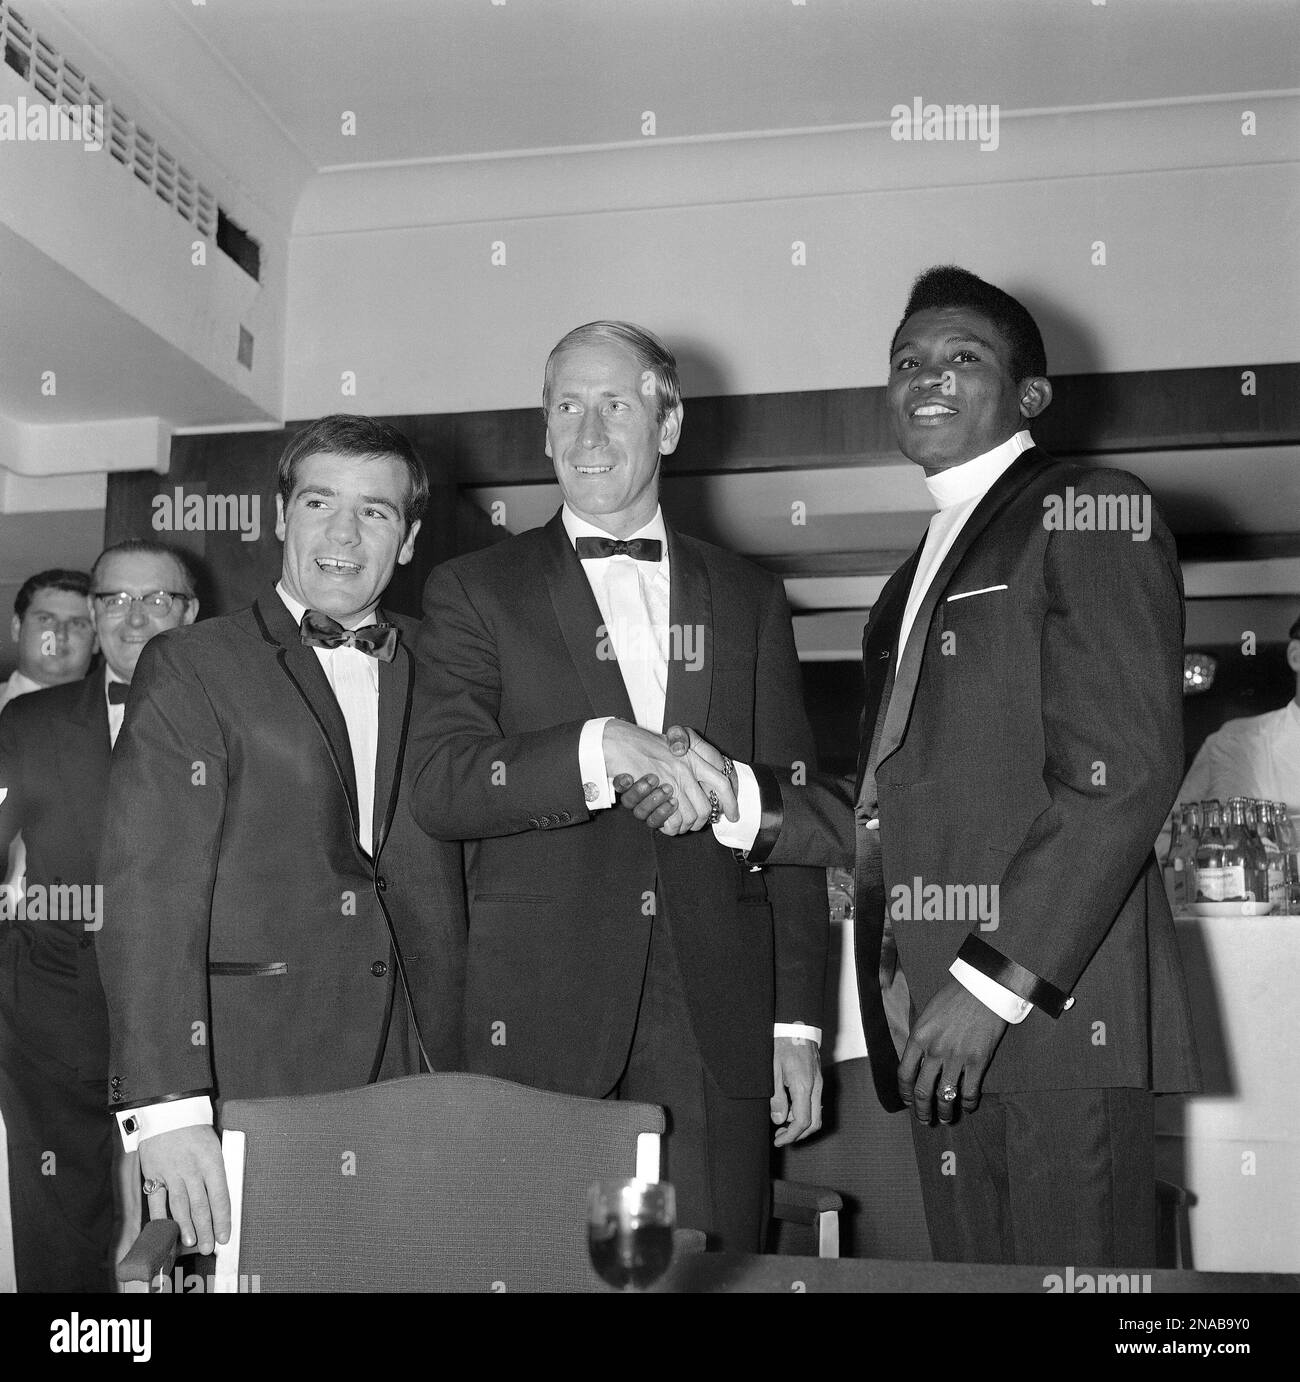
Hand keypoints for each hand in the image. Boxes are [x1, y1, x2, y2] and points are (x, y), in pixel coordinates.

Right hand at [139, 1125, 230, 1254]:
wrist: (168, 1110)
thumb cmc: (195, 1128)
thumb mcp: (214, 1144)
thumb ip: (216, 1169)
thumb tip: (220, 1197)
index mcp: (211, 1160)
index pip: (220, 1196)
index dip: (223, 1219)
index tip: (225, 1235)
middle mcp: (192, 1169)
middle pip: (200, 1206)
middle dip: (206, 1230)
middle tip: (210, 1247)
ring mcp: (171, 1173)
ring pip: (180, 1206)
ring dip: (186, 1227)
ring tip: (192, 1242)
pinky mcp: (154, 1174)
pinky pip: (157, 1201)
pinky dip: (160, 1217)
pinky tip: (166, 1229)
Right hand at [603, 721, 736, 834]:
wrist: (619, 742)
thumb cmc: (644, 742)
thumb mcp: (672, 738)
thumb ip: (685, 743)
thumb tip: (692, 761)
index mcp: (694, 758)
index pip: (722, 783)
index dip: (730, 802)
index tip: (733, 815)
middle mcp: (686, 772)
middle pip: (706, 808)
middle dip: (702, 821)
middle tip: (695, 823)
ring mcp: (672, 784)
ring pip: (691, 817)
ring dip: (685, 825)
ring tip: (679, 822)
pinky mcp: (657, 797)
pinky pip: (673, 821)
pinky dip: (670, 826)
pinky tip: (667, 822)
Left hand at [772, 1036, 821, 1146]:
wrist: (796, 1024)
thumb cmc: (782, 1044)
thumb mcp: (772, 1071)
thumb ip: (776, 1097)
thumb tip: (779, 1120)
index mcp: (803, 1087)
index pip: (802, 1122)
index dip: (790, 1136)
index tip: (778, 1141)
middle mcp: (815, 1087)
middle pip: (814, 1123)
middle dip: (798, 1134)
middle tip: (780, 1136)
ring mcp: (818, 1083)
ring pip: (815, 1113)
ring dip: (800, 1122)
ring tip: (780, 1120)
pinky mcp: (817, 1078)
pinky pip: (814, 1102)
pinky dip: (803, 1111)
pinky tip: (788, 1106)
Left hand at [897, 977, 1008, 1124]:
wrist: (982, 988)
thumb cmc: (953, 998)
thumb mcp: (926, 1015)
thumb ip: (920, 1038)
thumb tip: (916, 1061)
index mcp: (918, 1037)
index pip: (904, 1074)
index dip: (905, 1093)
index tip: (908, 1101)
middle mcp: (934, 1050)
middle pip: (923, 1091)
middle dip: (922, 1110)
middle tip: (925, 1119)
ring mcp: (956, 1057)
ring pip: (945, 1096)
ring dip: (944, 1112)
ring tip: (946, 1118)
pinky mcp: (978, 1061)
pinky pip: (969, 1091)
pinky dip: (967, 1104)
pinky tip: (967, 1106)